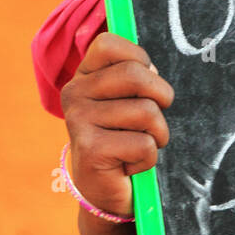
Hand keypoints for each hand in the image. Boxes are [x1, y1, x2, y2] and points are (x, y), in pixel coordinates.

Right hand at [59, 32, 174, 216]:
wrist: (106, 191)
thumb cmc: (124, 139)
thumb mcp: (127, 101)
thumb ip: (136, 76)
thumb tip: (152, 69)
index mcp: (83, 76)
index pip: (108, 43)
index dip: (139, 59)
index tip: (143, 85)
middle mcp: (74, 94)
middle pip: (135, 74)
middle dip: (161, 97)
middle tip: (153, 120)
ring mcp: (78, 121)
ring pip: (147, 112)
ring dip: (157, 134)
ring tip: (138, 145)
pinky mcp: (91, 150)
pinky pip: (144, 144)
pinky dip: (148, 159)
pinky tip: (128, 165)